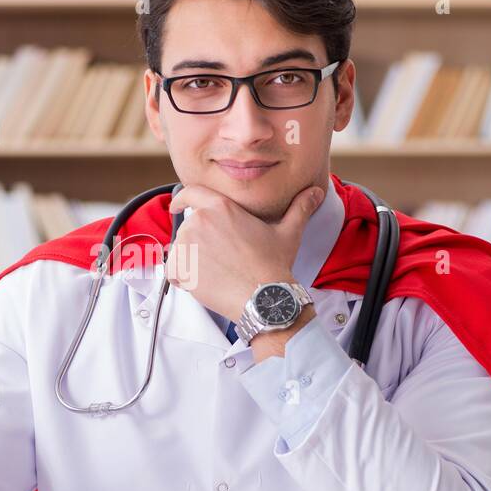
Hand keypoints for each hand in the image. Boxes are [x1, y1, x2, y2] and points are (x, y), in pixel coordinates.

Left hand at [164, 183, 325, 320]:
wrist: (263, 298)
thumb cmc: (273, 266)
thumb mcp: (288, 232)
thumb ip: (299, 208)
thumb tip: (316, 192)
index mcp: (220, 207)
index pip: (191, 193)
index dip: (182, 199)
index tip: (177, 206)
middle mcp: (199, 222)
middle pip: (189, 228)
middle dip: (199, 243)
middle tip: (220, 260)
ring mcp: (187, 245)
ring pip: (181, 251)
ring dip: (192, 261)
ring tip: (218, 273)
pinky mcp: (179, 268)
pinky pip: (174, 271)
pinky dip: (184, 279)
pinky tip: (207, 283)